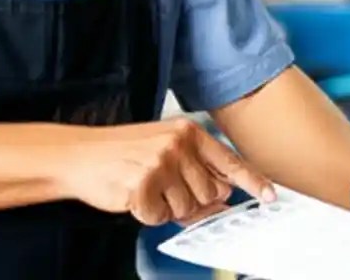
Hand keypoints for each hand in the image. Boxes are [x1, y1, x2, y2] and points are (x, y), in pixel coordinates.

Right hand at [65, 117, 275, 225]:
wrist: (80, 155)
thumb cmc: (120, 154)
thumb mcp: (163, 153)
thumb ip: (195, 173)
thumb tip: (222, 199)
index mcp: (187, 132)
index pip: (229, 161)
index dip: (252, 181)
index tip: (269, 195)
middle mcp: (178, 144)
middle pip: (210, 193)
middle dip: (190, 199)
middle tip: (164, 188)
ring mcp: (162, 163)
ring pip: (187, 209)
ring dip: (166, 207)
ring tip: (145, 187)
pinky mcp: (144, 185)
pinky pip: (160, 218)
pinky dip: (147, 214)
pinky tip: (134, 195)